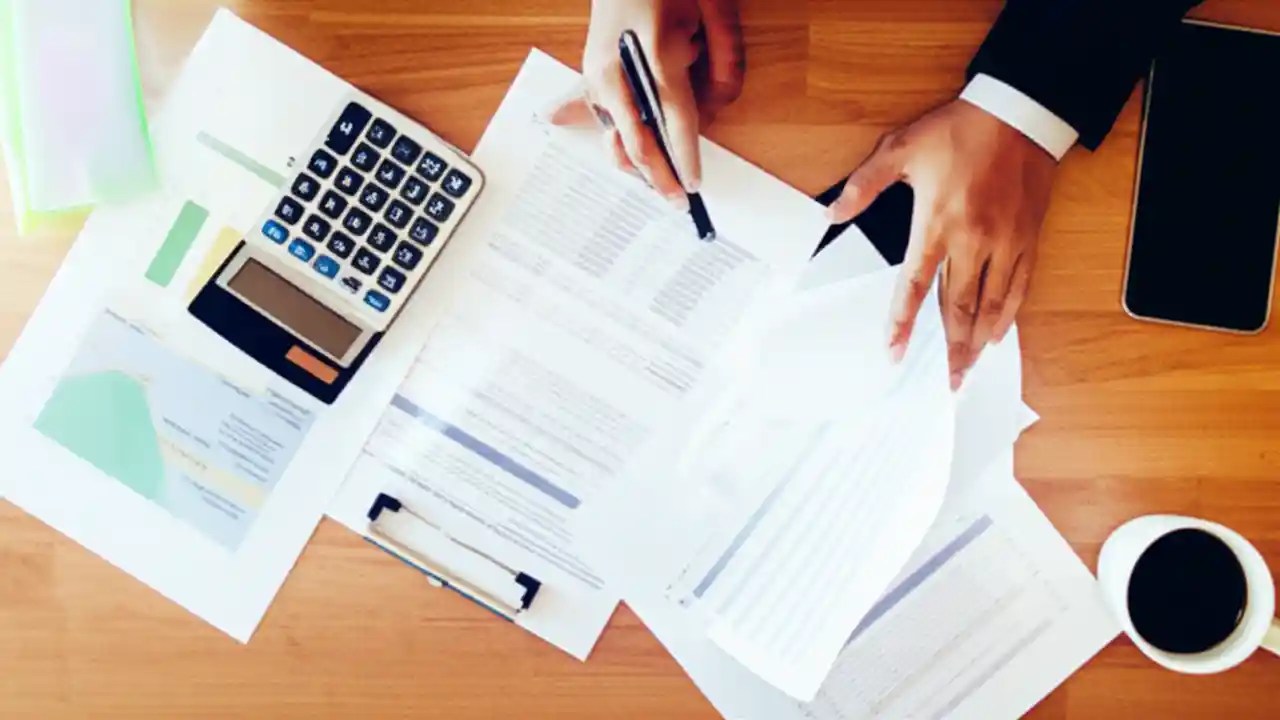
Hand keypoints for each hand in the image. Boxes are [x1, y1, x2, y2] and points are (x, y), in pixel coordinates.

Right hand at [549, 0, 744, 201]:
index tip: (693, 184)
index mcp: (651, 51)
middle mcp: (615, 69)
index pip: (673, 117)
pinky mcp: (591, 73)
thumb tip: (722, 101)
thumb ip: (726, 54)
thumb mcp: (713, 2)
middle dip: (657, 175)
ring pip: (615, 135)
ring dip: (635, 164)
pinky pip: (599, 117)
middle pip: (636, 139)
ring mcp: (597, 72)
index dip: (685, 155)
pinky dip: (615, 140)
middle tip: (676, 201)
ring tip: (659, 186)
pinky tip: (604, 171)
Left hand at [828, 100, 1056, 388]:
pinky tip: (997, 335)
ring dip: (977, 342)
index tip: (894, 353)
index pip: (915, 286)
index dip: (902, 323)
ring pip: (990, 305)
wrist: (1019, 113)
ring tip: (969, 369)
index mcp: (936, 223)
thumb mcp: (902, 148)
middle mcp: (972, 240)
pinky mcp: (1028, 239)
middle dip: (951, 348)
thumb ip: (865, 185)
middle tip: (946, 381)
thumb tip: (832, 212)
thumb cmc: (959, 130)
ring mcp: (1004, 243)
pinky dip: (1007, 316)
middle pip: (958, 308)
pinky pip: (1019, 287)